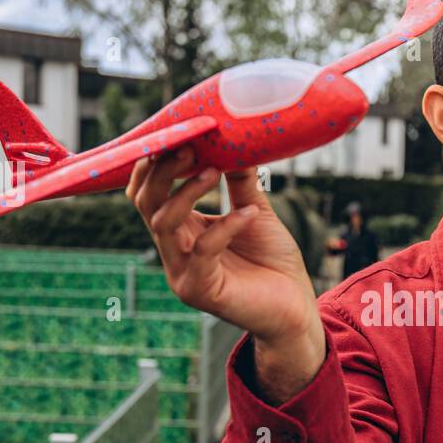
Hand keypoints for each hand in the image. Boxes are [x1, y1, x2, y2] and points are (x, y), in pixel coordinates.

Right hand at [126, 147, 323, 354]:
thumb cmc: (274, 262)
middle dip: (163, 171)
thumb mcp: (254, 212)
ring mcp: (183, 273)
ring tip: (213, 169)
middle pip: (147, 204)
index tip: (179, 134)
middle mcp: (174, 251)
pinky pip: (204, 251)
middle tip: (189, 145)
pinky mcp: (200, 291)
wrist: (295, 309)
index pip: (148, 193)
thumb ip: (240, 181)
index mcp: (182, 231)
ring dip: (186, 192)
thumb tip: (234, 137)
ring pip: (163, 224)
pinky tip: (249, 215)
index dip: (156, 164)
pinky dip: (226, 226)